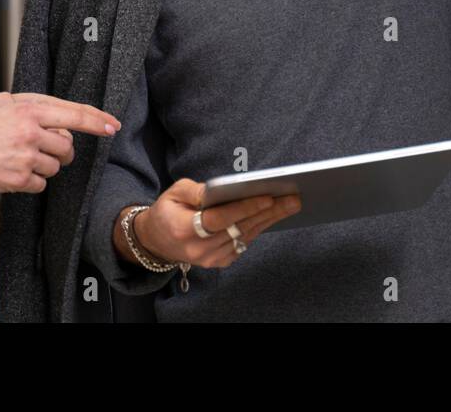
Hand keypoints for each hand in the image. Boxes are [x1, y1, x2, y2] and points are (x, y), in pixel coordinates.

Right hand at [0, 92, 119, 194]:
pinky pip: (41, 185)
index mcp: (28, 110)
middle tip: (38, 150)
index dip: (98, 121)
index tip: (114, 126)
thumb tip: (66, 127)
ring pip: (55, 167)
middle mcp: (30, 131)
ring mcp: (25, 157)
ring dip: (43, 168)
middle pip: (67, 147)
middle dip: (61, 152)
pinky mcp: (18, 179)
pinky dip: (31, 183)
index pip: (74, 115)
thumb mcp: (4, 110)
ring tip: (17, 160)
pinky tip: (10, 173)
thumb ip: (35, 114)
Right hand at [119, 178, 300, 268]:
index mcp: (184, 229)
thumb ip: (197, 190)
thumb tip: (222, 188)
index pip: (220, 218)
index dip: (245, 208)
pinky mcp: (219, 262)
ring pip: (245, 237)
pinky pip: (243, 244)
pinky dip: (259, 229)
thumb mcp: (175, 192)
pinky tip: (274, 216)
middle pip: (239, 228)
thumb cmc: (167, 210)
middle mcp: (199, 249)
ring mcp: (210, 259)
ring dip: (269, 220)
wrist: (157, 241)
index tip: (268, 197)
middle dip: (268, 212)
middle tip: (292, 198)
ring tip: (290, 205)